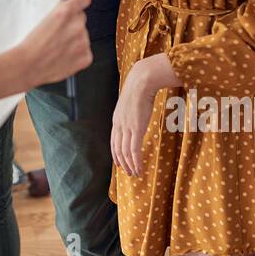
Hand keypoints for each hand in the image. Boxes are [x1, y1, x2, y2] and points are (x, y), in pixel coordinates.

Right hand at [0, 0, 92, 106]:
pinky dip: (77, 54)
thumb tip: (67, 3)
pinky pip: (85, 51)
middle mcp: (77, 25)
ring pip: (83, 35)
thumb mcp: (41, 17)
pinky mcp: (86, 57)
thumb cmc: (30, 45)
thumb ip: (59, 9)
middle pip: (81, 18)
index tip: (77, 5)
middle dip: (72, 23)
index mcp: (65, 12)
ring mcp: (83, 42)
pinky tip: (64, 56)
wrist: (28, 66)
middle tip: (58, 33)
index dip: (79, 2)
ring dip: (74, 39)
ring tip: (58, 47)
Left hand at [111, 53, 179, 176]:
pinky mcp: (136, 129)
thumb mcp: (130, 103)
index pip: (113, 142)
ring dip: (130, 165)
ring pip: (126, 152)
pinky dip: (136, 162)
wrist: (141, 82)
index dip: (116, 154)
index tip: (119, 163)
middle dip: (122, 163)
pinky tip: (139, 168)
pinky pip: (134, 150)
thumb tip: (135, 115)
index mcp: (116, 120)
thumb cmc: (139, 89)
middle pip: (118, 149)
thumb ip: (130, 112)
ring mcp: (127, 128)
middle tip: (128, 172)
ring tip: (135, 173)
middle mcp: (119, 126)